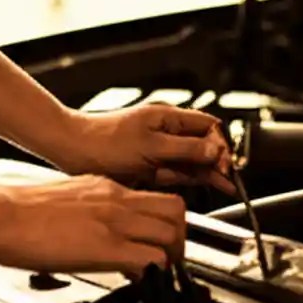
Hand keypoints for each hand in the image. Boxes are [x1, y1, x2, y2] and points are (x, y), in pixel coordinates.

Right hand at [0, 174, 185, 274]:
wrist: (1, 214)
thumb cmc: (19, 210)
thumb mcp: (67, 197)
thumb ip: (92, 208)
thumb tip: (98, 227)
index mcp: (108, 188)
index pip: (157, 197)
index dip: (166, 221)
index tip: (160, 239)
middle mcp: (118, 201)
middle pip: (177, 211)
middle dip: (180, 237)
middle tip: (169, 257)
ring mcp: (115, 223)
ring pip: (172, 234)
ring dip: (171, 257)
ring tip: (158, 272)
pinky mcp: (106, 248)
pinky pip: (150, 260)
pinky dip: (153, 274)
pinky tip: (139, 281)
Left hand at [46, 105, 234, 193]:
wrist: (73, 151)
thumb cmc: (105, 143)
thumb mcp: (150, 146)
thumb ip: (184, 148)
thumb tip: (213, 151)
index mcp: (168, 117)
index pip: (208, 126)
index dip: (220, 144)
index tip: (223, 163)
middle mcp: (167, 130)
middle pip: (204, 143)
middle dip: (218, 160)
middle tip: (228, 178)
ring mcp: (160, 148)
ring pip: (194, 158)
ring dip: (209, 170)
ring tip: (226, 185)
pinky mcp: (152, 164)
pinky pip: (180, 170)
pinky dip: (195, 177)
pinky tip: (209, 184)